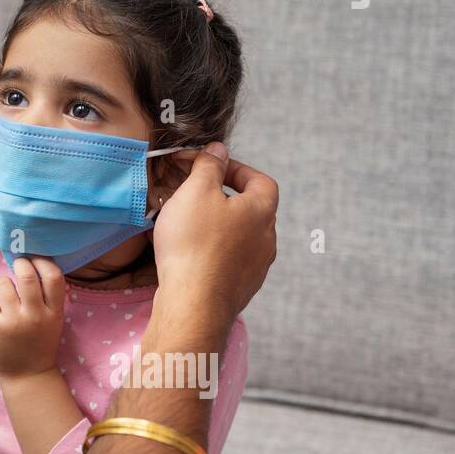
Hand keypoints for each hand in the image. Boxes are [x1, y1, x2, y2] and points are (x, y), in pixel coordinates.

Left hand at [0, 256, 66, 378]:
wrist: (27, 376)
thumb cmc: (39, 342)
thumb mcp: (53, 320)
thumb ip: (46, 296)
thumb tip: (29, 262)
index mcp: (54, 313)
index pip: (54, 277)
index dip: (44, 262)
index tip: (36, 261)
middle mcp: (35, 316)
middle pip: (26, 275)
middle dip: (20, 264)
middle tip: (19, 266)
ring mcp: (13, 322)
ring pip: (3, 283)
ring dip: (3, 284)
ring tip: (7, 296)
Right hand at [152, 142, 278, 321]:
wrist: (194, 303)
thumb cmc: (194, 244)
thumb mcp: (196, 191)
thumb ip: (208, 166)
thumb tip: (218, 150)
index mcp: (262, 210)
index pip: (260, 180)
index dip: (237, 169)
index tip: (211, 167)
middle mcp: (267, 238)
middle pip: (250, 208)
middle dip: (223, 196)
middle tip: (194, 193)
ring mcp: (256, 266)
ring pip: (239, 235)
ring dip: (217, 225)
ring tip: (187, 223)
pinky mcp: (241, 287)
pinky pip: (229, 259)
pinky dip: (213, 250)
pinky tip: (189, 252)